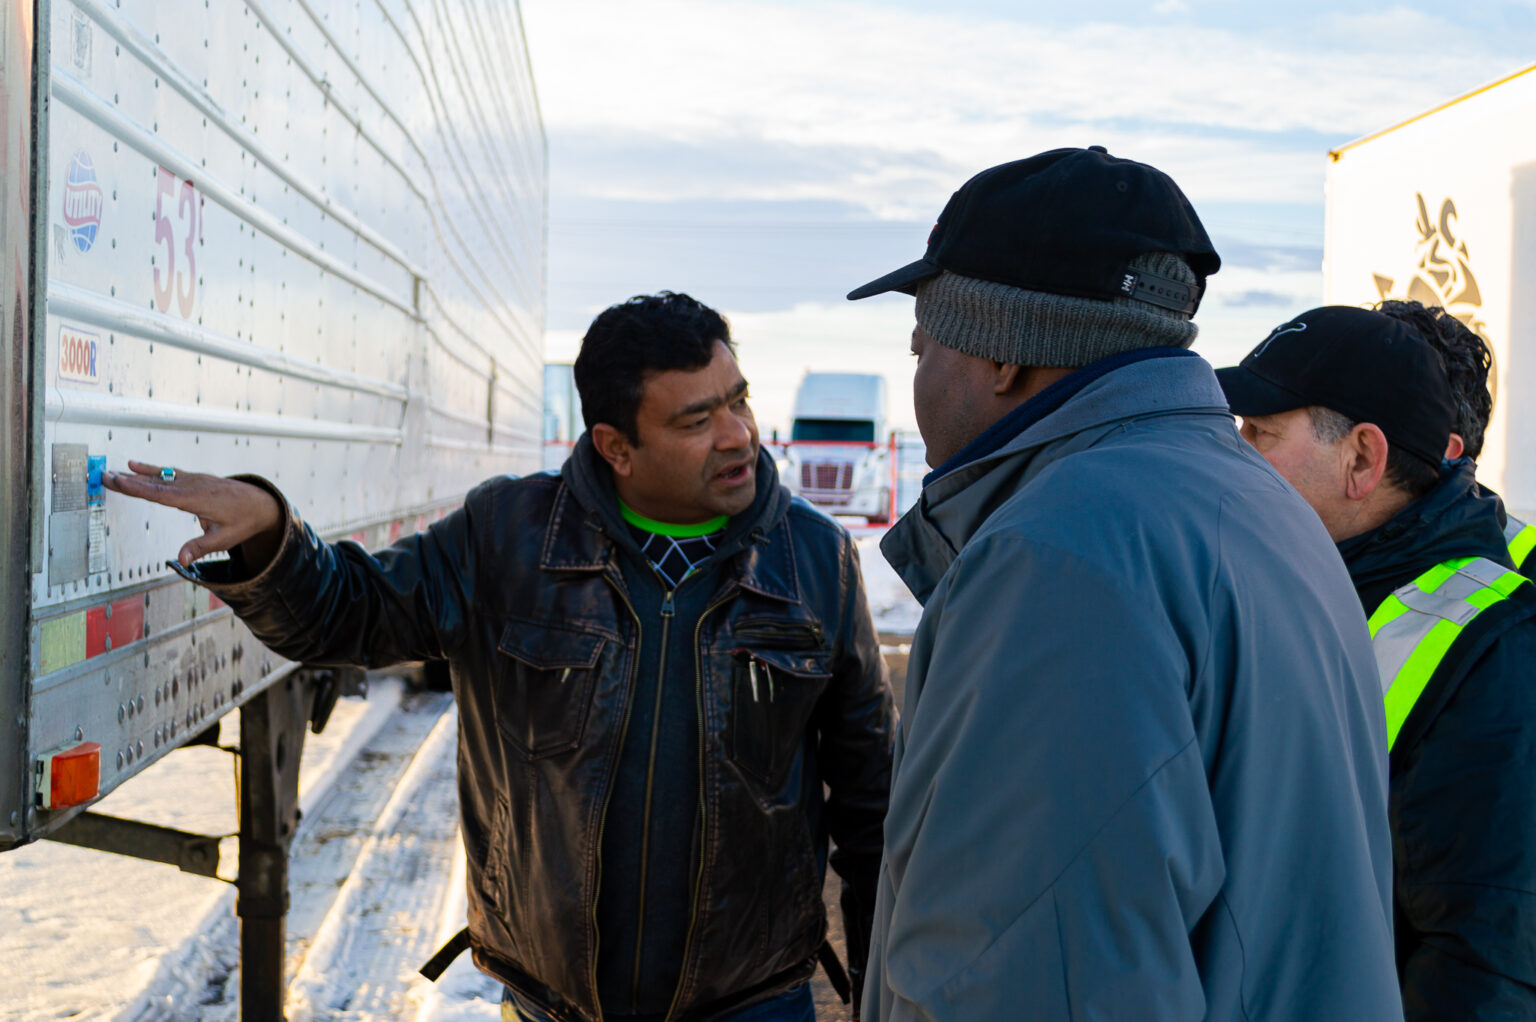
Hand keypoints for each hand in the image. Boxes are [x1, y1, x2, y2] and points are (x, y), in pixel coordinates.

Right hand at [103, 460, 282, 567]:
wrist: (262, 504)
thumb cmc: (244, 522)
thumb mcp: (225, 539)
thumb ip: (201, 548)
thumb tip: (182, 560)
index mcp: (198, 500)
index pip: (162, 494)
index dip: (138, 488)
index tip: (118, 481)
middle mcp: (194, 486)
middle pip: (157, 483)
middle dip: (130, 480)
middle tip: (105, 475)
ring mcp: (195, 480)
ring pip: (161, 476)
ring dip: (137, 474)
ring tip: (114, 471)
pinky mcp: (196, 478)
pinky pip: (169, 473)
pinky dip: (151, 470)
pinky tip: (136, 466)